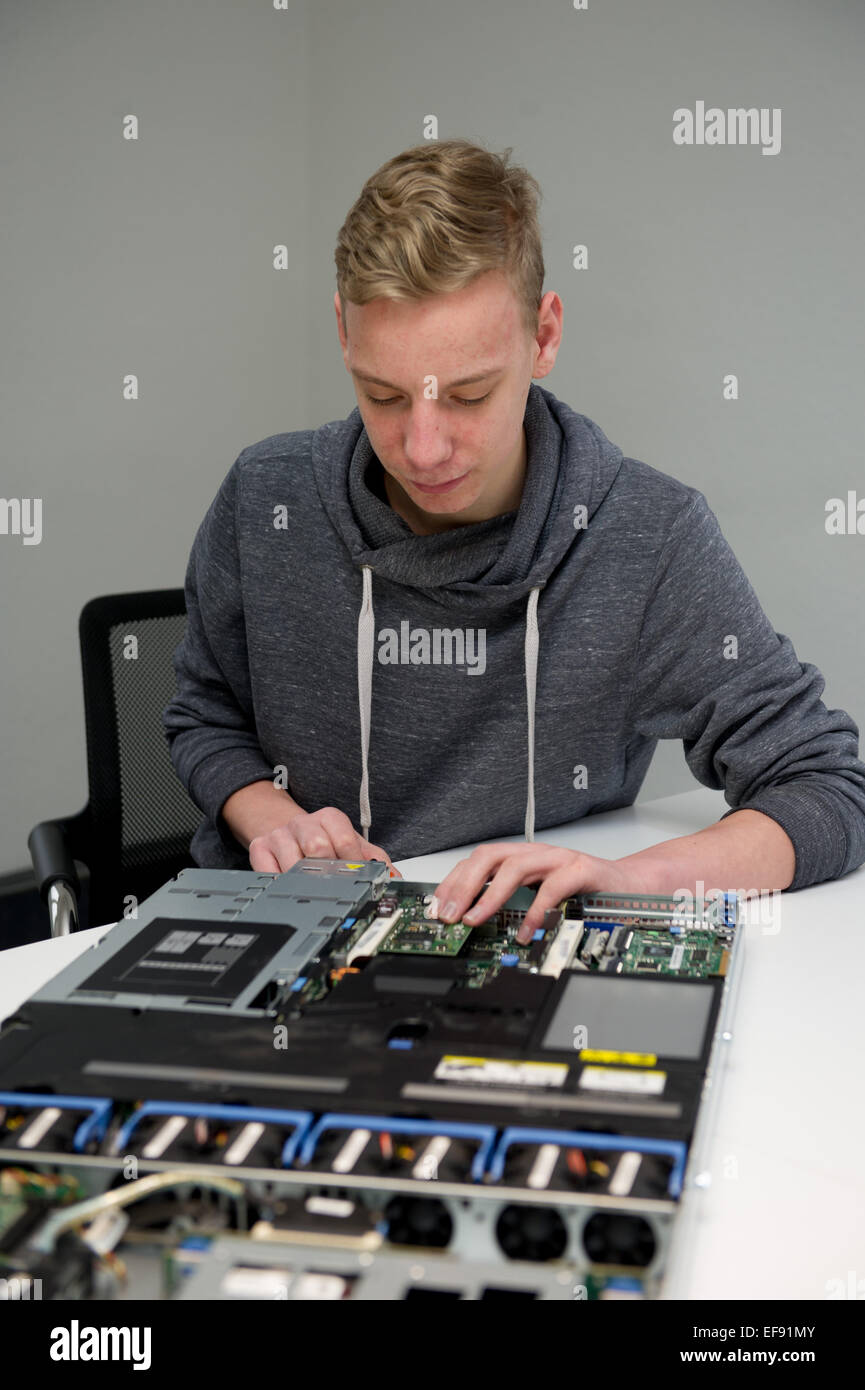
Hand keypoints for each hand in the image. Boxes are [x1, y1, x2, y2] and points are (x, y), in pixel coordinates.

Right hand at [248, 805, 400, 876]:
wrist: (290, 832)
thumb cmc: (326, 842)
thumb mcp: (355, 847)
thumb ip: (378, 862)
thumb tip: (396, 879)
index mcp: (331, 818)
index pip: (345, 840)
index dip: (353, 864)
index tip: (357, 879)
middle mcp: (304, 822)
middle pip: (318, 848)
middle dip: (329, 873)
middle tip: (334, 887)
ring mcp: (280, 834)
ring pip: (293, 862)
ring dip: (306, 882)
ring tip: (313, 890)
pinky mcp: (260, 847)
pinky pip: (268, 871)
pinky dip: (280, 884)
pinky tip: (289, 888)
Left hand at [431, 842, 636, 942]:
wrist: (632, 886)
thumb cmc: (584, 892)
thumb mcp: (540, 895)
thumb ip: (511, 901)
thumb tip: (471, 922)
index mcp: (522, 857)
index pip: (477, 861)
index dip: (453, 882)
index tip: (436, 908)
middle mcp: (537, 853)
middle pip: (489, 856)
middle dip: (463, 885)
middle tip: (449, 914)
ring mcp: (559, 859)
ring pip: (515, 866)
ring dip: (489, 895)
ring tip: (475, 920)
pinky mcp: (583, 871)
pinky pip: (553, 888)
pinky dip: (535, 912)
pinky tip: (525, 932)